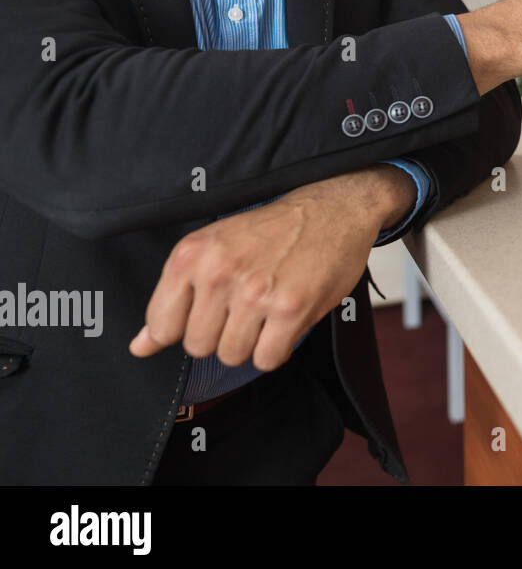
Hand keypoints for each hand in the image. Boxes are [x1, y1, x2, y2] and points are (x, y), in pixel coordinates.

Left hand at [128, 167, 402, 370]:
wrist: (333, 209)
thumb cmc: (273, 230)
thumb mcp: (213, 250)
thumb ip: (175, 298)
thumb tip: (139, 347)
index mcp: (191, 254)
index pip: (162, 326)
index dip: (187, 327)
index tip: (210, 311)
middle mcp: (219, 273)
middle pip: (198, 346)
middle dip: (222, 334)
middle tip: (247, 306)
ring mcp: (255, 292)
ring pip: (232, 355)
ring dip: (252, 342)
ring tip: (268, 311)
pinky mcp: (290, 308)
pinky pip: (267, 359)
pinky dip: (277, 348)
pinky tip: (285, 322)